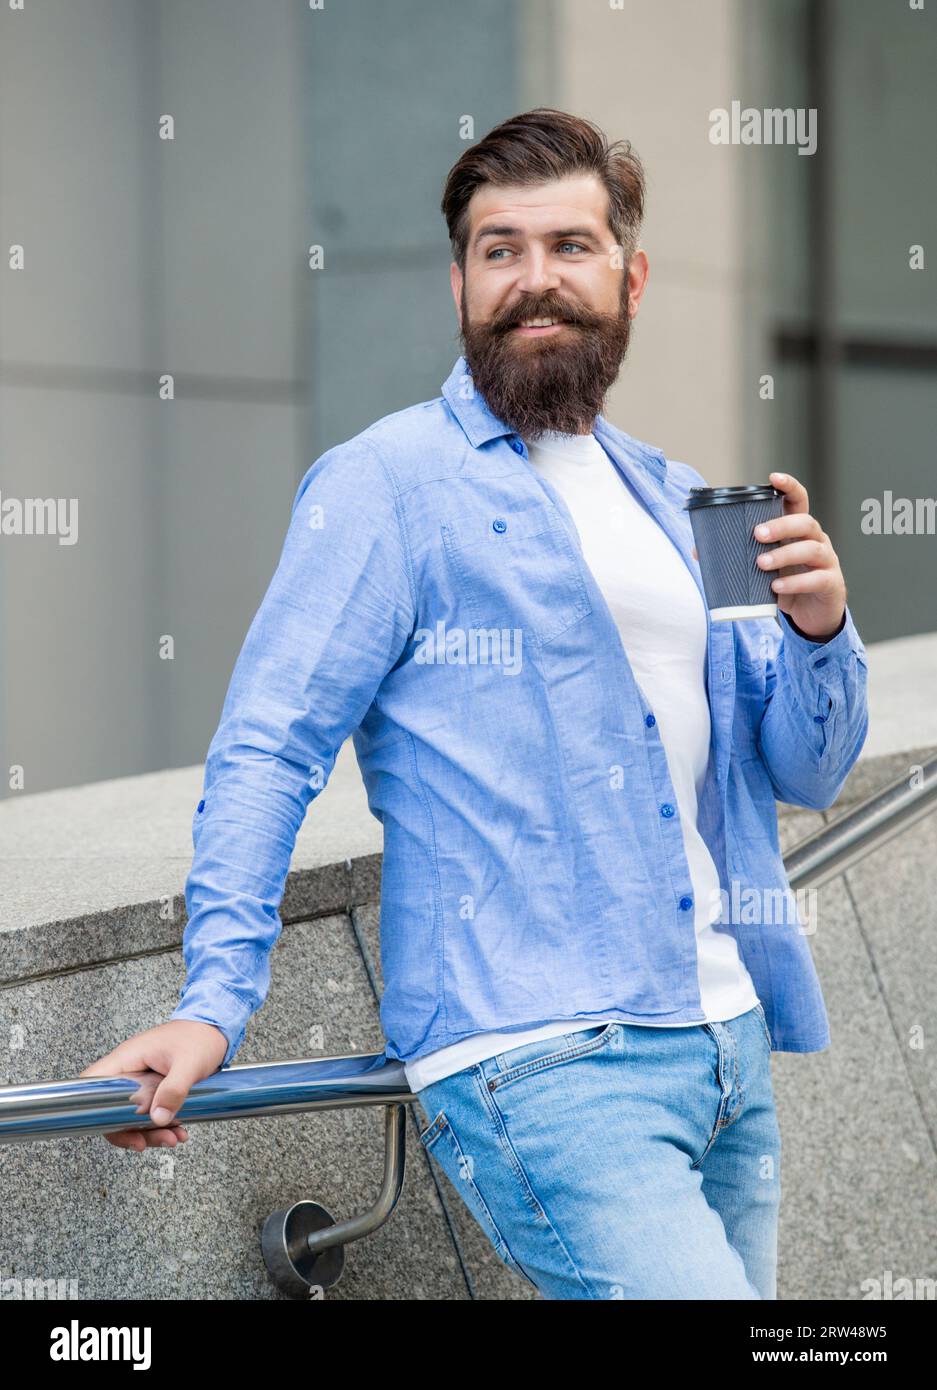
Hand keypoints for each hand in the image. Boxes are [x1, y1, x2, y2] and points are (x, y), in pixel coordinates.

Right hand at [79, 1020, 227, 1151]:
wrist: (216, 1028)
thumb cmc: (200, 1036)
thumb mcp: (190, 1062)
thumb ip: (174, 1089)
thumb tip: (158, 1118)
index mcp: (128, 1058)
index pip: (93, 1083)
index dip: (93, 1108)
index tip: (114, 1127)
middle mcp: (130, 1070)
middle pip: (113, 1108)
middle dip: (130, 1130)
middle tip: (149, 1142)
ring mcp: (142, 1080)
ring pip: (132, 1114)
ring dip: (150, 1131)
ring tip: (174, 1137)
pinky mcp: (155, 1088)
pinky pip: (150, 1111)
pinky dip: (162, 1124)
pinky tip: (179, 1130)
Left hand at [753, 472, 846, 640]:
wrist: (813, 614)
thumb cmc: (785, 582)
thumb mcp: (762, 568)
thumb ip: (739, 556)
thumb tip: (698, 551)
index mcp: (798, 531)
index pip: (798, 501)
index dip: (789, 486)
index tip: (773, 478)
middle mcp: (816, 540)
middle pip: (805, 522)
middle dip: (781, 525)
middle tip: (757, 534)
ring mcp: (826, 561)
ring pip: (811, 549)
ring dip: (784, 554)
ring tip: (761, 563)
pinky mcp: (830, 583)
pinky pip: (816, 579)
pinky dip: (795, 582)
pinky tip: (776, 586)